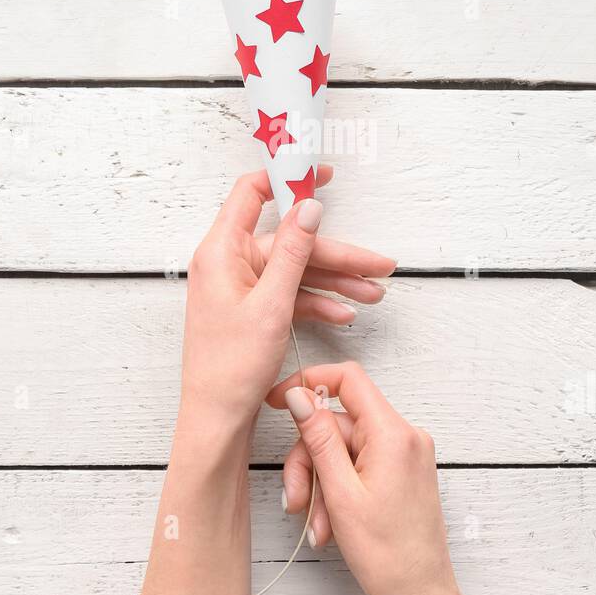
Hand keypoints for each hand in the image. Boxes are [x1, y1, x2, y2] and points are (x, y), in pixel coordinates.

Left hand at [179, 170, 395, 447]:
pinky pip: (289, 294)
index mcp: (221, 251)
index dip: (290, 179)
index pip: (253, 193)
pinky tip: (345, 312)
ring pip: (296, 270)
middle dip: (337, 254)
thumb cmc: (230, 367)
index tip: (323, 175)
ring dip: (334, 281)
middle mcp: (228, 263)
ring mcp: (240, 286)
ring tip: (374, 292)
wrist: (217, 419)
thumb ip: (293, 252)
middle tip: (378, 264)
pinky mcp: (250, 308)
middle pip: (290, 241)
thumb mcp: (271, 304)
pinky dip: (317, 301)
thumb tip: (309, 207)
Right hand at [267, 362, 463, 594]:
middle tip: (297, 499)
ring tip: (317, 525)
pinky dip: (339, 491)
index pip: (348, 379)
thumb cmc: (387, 555)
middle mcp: (405, 436)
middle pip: (338, 424)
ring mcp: (406, 455)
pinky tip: (330, 525)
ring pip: (344, 450)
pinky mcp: (402, 473)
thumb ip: (319, 437)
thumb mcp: (341, 493)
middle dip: (309, 460)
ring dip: (322, 484)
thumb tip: (300, 395)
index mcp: (393, 434)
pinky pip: (359, 467)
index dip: (308, 382)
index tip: (277, 401)